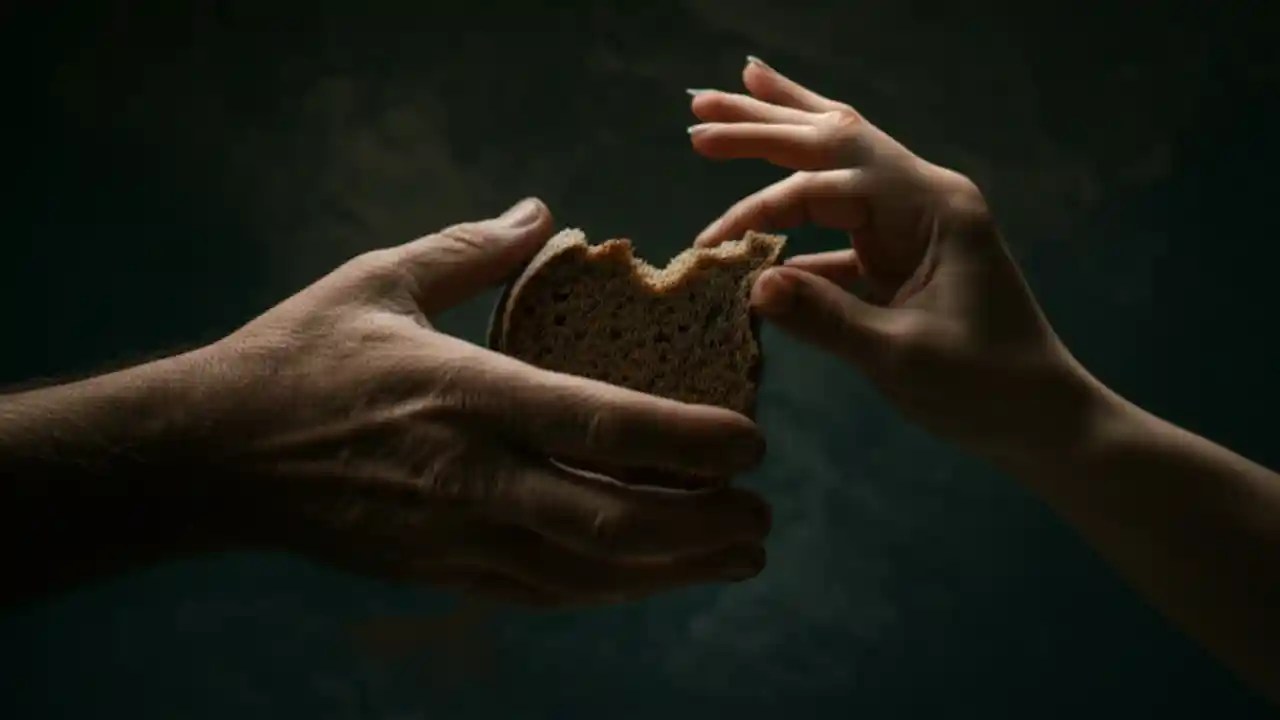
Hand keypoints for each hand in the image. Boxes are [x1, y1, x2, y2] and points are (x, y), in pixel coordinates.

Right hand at [185, 198, 769, 606]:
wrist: (219, 456)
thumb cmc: (303, 356)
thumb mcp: (382, 280)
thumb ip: (473, 249)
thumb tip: (543, 213)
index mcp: (469, 395)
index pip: (605, 426)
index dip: (690, 442)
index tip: (753, 442)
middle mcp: (474, 478)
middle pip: (615, 522)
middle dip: (704, 528)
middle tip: (764, 519)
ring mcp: (459, 537)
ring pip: (589, 573)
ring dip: (674, 570)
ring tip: (737, 556)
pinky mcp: (442, 572)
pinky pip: (545, 593)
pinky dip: (611, 589)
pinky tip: (653, 576)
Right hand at [689, 58, 1099, 459]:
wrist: (1042, 417)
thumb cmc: (984, 388)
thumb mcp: (899, 359)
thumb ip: (824, 319)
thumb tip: (750, 286)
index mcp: (933, 208)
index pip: (828, 185)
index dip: (761, 208)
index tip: (710, 244)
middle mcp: (925, 196)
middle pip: (835, 139)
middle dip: (766, 122)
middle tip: (698, 108)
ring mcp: (916, 219)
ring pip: (840, 161)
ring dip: (785, 134)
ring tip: (737, 90)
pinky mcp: (905, 250)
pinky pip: (842, 213)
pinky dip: (799, 205)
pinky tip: (761, 196)